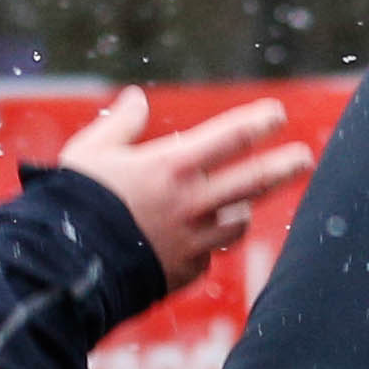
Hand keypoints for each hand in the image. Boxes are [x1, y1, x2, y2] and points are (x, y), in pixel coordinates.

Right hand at [57, 87, 313, 286]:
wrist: (63, 264)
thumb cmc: (72, 200)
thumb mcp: (91, 152)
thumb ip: (120, 124)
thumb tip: (135, 98)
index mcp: (172, 166)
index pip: (231, 136)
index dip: (259, 123)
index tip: (278, 115)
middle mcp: (193, 202)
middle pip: (256, 181)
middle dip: (286, 166)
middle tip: (305, 158)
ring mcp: (194, 239)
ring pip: (237, 222)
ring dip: (240, 211)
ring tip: (238, 205)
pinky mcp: (187, 269)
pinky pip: (207, 254)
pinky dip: (203, 246)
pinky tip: (187, 242)